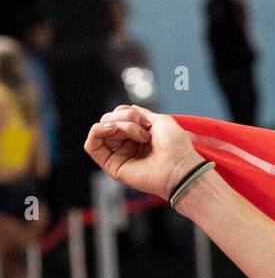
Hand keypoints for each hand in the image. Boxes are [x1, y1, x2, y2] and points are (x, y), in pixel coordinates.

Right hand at [84, 105, 203, 200]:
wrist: (181, 167)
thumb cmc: (176, 146)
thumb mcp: (159, 120)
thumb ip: (140, 113)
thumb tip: (124, 109)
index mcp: (138, 134)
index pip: (118, 114)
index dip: (129, 112)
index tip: (147, 121)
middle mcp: (127, 145)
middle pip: (109, 120)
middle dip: (124, 118)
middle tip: (145, 130)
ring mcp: (119, 155)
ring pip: (102, 130)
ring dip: (118, 125)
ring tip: (138, 135)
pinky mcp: (113, 166)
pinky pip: (91, 146)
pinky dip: (97, 132)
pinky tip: (111, 129)